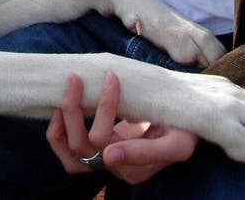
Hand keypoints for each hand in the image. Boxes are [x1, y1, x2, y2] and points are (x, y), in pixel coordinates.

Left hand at [46, 73, 198, 185]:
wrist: (187, 122)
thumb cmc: (184, 129)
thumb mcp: (177, 144)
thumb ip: (146, 152)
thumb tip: (109, 157)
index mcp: (135, 168)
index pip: (106, 140)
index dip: (104, 107)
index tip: (112, 77)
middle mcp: (116, 167)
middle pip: (82, 146)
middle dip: (74, 109)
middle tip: (76, 77)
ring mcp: (105, 160)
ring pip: (70, 154)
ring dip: (62, 121)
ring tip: (66, 90)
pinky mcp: (97, 150)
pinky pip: (69, 153)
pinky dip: (58, 134)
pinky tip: (59, 109)